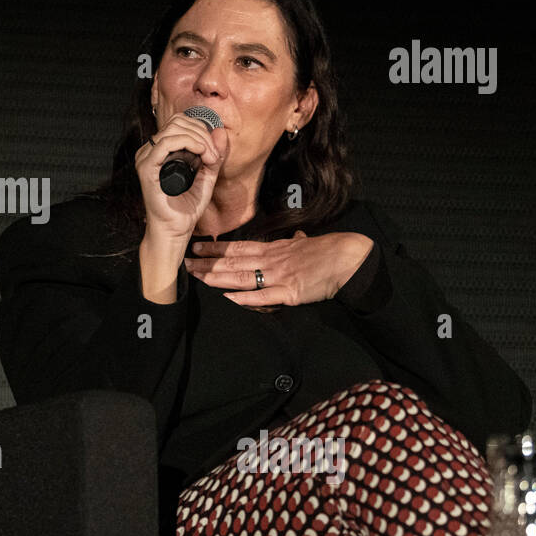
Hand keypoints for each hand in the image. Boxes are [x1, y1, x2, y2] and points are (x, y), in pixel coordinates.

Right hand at [133, 114, 227, 243]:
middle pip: (177, 122)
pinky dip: (188, 143)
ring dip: (199, 138)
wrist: (175, 231)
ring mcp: (146, 158)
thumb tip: (220, 131)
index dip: (202, 130)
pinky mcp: (146, 168)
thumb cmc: (185, 208)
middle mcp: (150, 151)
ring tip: (210, 157)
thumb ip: (214, 155)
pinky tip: (201, 154)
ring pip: (173, 128)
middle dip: (202, 132)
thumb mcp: (206, 177)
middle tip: (214, 155)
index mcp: (160, 151)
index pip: (180, 123)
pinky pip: (166, 143)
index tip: (215, 153)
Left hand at [183, 230, 373, 309]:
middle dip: (208, 263)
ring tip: (198, 277)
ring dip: (218, 277)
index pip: (238, 247)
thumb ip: (296, 243)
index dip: (216, 248)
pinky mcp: (291, 292)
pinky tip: (230, 297)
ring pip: (242, 276)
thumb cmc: (329, 251)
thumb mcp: (307, 243)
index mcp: (274, 249)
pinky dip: (246, 298)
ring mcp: (279, 276)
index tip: (197, 247)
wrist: (349, 258)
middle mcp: (271, 261)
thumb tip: (295, 238)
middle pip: (233, 262)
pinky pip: (264, 296)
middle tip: (185, 263)